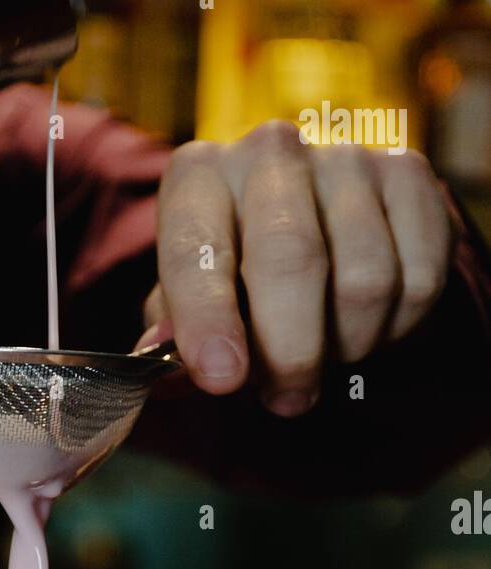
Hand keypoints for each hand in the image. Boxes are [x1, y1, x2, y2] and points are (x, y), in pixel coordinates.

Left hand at [136, 121, 456, 416]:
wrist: (312, 227)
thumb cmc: (235, 280)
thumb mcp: (186, 307)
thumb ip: (173, 338)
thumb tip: (167, 368)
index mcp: (197, 177)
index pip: (197, 248)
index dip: (209, 318)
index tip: (223, 377)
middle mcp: (270, 152)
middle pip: (292, 258)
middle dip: (291, 350)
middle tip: (286, 399)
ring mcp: (346, 158)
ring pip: (364, 280)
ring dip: (346, 345)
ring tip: (325, 356)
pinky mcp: (409, 176)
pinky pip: (418, 280)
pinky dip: (395, 328)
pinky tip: (366, 328)